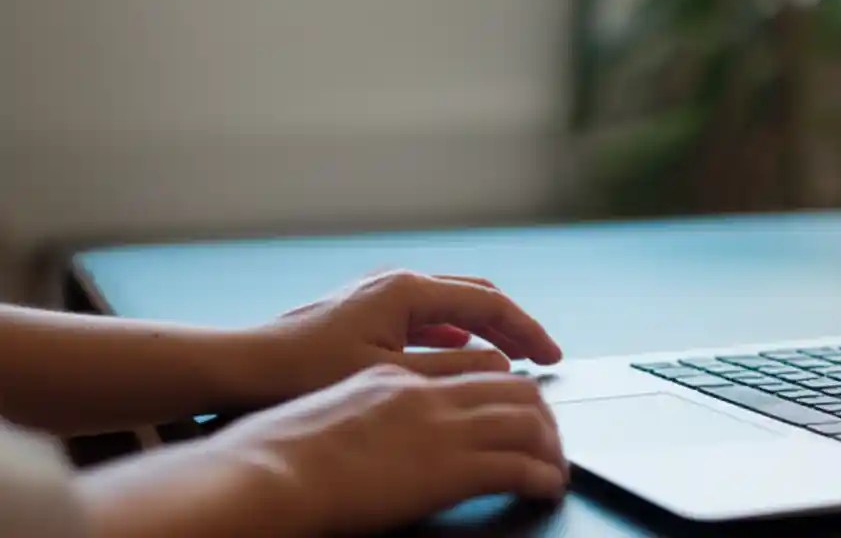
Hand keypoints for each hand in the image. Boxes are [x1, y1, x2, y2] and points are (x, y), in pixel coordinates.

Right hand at [79, 366, 568, 536]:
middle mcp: (426, 395)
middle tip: (549, 436)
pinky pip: (519, 465)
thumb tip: (369, 437)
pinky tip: (548, 487)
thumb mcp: (328, 418)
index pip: (471, 367)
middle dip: (539, 410)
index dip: (504, 382)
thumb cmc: (279, 457)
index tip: (516, 401)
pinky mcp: (452, 467)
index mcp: (395, 380)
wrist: (270, 474)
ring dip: (549, 444)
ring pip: (525, 420)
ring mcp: (441, 428)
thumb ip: (362, 415)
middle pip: (510, 386)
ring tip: (556, 464)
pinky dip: (543, 475)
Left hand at [250, 271, 562, 405]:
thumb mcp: (390, 377)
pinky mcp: (365, 311)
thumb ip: (452, 371)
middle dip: (512, 325)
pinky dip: (453, 333)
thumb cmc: (308, 372)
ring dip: (484, 329)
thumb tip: (501, 366)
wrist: (244, 368)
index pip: (489, 304)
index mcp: (408, 290)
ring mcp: (380, 294)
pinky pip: (426, 316)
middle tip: (541, 355)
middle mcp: (397, 283)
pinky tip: (459, 352)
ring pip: (450, 305)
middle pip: (474, 296)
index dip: (527, 330)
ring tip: (509, 356)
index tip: (552, 356)